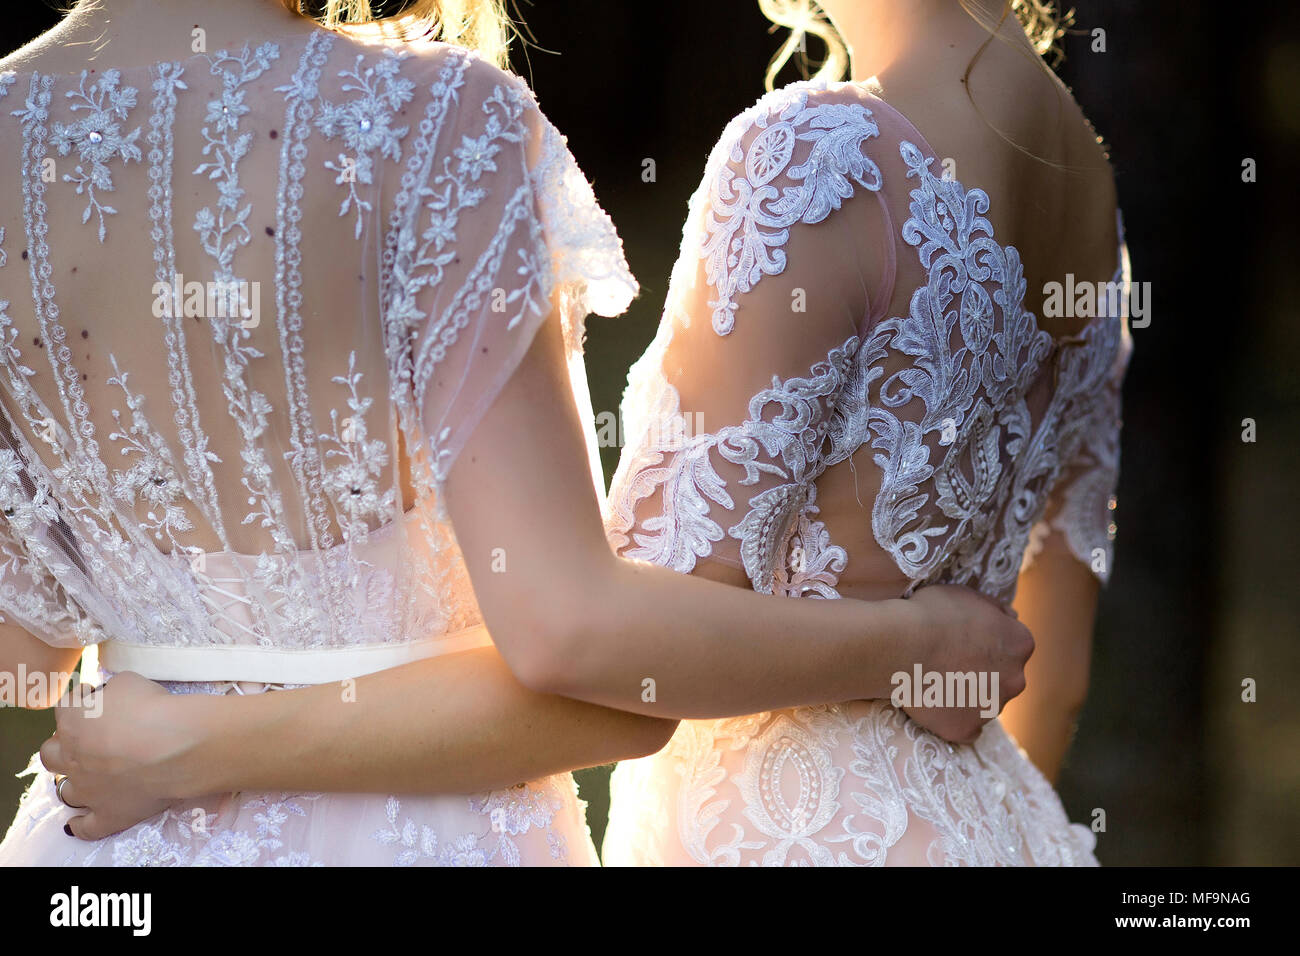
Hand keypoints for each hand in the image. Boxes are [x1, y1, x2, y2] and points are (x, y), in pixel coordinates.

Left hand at [40, 671, 200, 839]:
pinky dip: (81, 825)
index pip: (65, 707)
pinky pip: (86, 827)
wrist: (176, 746)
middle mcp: (72, 758)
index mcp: (73, 722)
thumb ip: (111, 691)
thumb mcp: (128, 682)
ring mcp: (87, 790)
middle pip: (50, 753)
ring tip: (92, 774)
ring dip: (74, 780)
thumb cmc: (152, 709)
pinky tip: (78, 822)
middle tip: (90, 736)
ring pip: (64, 790)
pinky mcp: (108, 814)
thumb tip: (110, 697)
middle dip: (65, 743)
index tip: (95, 696)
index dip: (81, 700)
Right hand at [896, 584, 1033, 744]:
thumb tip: (1010, 616)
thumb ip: (995, 609)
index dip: (987, 641)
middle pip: (1004, 678)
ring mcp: (992, 707)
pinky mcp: (967, 729)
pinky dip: (954, 720)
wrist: (902, 646)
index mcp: (1020, 644)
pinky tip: (936, 705)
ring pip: (985, 703)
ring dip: (968, 695)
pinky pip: (966, 729)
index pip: (1013, 645)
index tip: (965, 640)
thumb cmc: (933, 614)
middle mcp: (1016, 679)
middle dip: (983, 672)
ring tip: (935, 681)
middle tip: (950, 661)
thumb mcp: (969, 595)